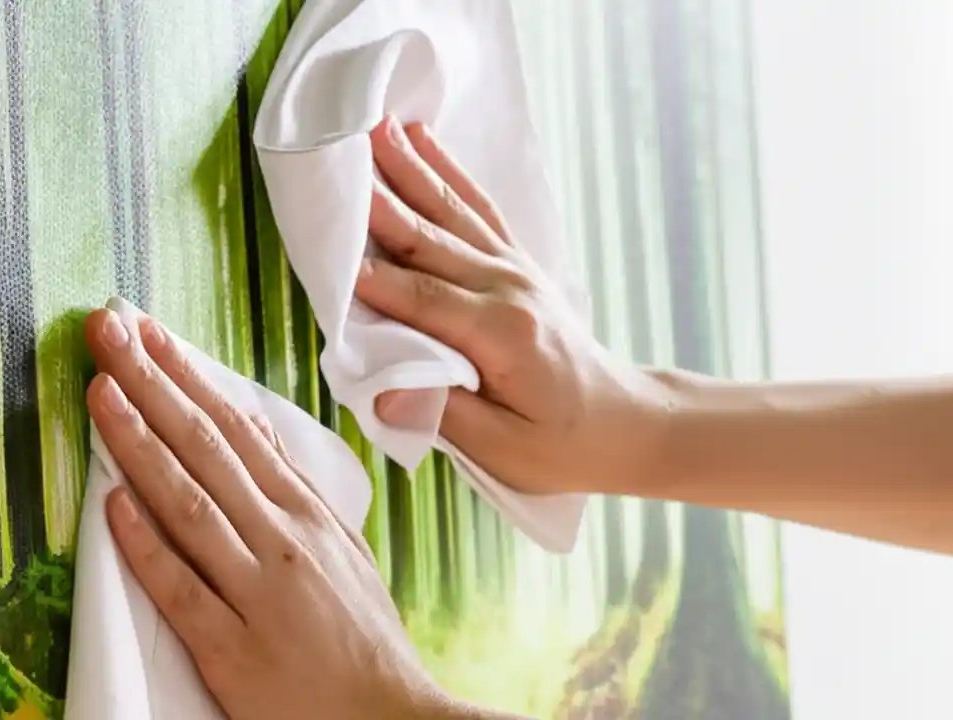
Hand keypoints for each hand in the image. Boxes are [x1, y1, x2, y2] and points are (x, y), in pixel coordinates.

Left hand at [83, 307, 463, 719]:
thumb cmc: (361, 636)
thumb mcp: (342, 547)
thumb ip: (294, 484)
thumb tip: (252, 421)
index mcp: (306, 513)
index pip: (235, 428)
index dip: (186, 375)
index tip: (146, 332)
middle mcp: (282, 540)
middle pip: (205, 447)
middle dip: (152, 382)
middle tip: (107, 329)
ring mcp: (258, 593)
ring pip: (189, 503)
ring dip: (139, 442)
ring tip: (99, 390)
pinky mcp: (233, 650)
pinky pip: (182, 588)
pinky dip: (147, 544)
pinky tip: (112, 502)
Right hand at [355, 116, 672, 494]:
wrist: (624, 424)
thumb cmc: (560, 445)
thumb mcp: (502, 448)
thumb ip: (442, 415)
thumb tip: (383, 391)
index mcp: (501, 334)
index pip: (421, 299)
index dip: (372, 279)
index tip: (329, 250)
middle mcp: (508, 288)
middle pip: (430, 238)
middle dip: (380, 198)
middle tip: (340, 154)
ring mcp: (515, 269)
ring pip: (451, 210)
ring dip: (409, 167)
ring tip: (374, 126)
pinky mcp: (517, 264)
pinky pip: (476, 207)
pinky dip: (448, 171)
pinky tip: (423, 140)